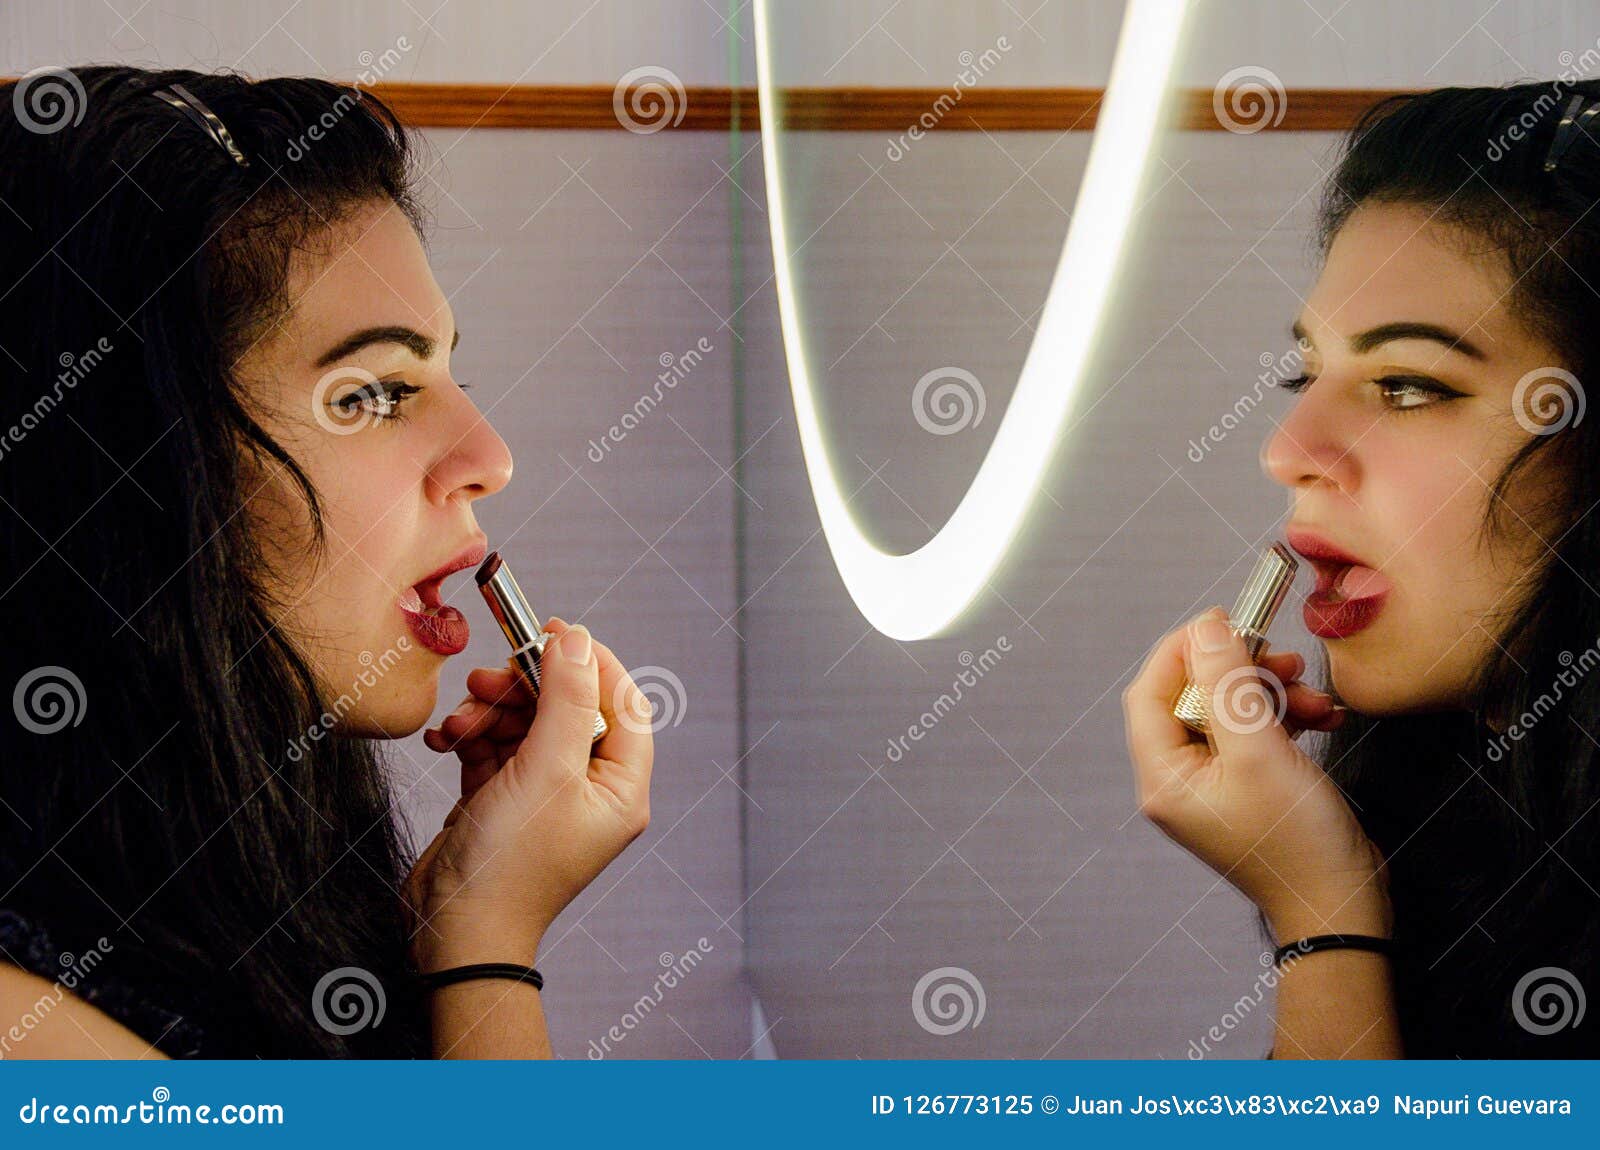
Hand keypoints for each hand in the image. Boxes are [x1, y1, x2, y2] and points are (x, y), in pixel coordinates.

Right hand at [403, 617, 655, 971]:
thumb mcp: (545, 769)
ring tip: (460, 723)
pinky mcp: (503, 799)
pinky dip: (470, 737)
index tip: (551, 631)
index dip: (589, 662)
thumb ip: (565, 698)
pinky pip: (494, 747)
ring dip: (489, 712)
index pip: (622, 702)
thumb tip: (576, 639)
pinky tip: (446, 741)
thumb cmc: (509, 866)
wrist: (452, 931)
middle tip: (487, 679)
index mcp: (620, 786)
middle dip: (524, 687)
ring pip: (524, 722)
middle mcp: (589, 789)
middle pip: (566, 707)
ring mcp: (545, 795)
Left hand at [1121, 606, 1390, 940]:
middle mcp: (1179, 779)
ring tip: (1313, 695)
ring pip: (1230, 711)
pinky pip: (1255, 733)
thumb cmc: (1298, 846)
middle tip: (1282, 659)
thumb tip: (1207, 628)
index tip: (1223, 621)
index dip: (1182, 650)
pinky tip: (1322, 716)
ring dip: (1272, 693)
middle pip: (1192, 697)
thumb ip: (1229, 685)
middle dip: (1240, 672)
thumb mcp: (1260, 752)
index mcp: (1163, 777)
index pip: (1149, 692)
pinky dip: (1286, 717)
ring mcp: (1214, 783)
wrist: (1344, 906)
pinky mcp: (1248, 785)